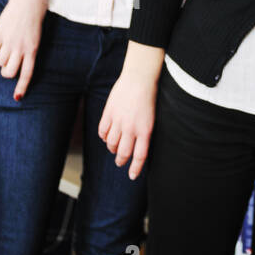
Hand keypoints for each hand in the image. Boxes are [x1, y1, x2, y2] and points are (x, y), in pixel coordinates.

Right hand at [0, 0, 46, 100]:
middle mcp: (21, 48)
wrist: (29, 1)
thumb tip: (12, 66)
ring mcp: (9, 41)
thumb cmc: (33, 21)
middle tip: (7, 65)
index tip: (17, 97)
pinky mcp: (0, 34)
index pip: (27, 73)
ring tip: (4, 49)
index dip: (21, 86)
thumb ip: (26, 52)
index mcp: (32, 50)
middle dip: (5, 72)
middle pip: (8, 72)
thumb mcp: (34, 39)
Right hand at [98, 65, 159, 181]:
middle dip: (121, 161)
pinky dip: (104, 137)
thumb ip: (144, 133)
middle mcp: (131, 128)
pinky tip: (107, 136)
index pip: (139, 156)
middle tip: (120, 162)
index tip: (131, 176)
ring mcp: (118, 121)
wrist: (139, 78)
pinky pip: (102, 131)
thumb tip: (138, 148)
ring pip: (111, 144)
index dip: (135, 169)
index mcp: (145, 130)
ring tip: (114, 148)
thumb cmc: (149, 97)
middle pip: (123, 153)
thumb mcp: (151, 118)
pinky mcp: (108, 113)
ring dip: (112, 149)